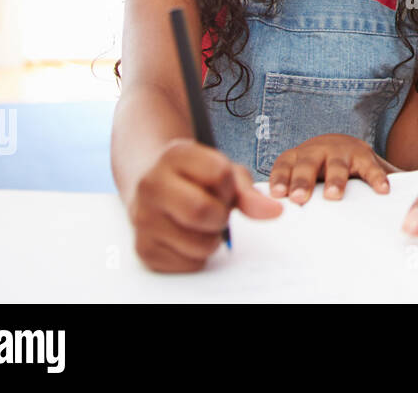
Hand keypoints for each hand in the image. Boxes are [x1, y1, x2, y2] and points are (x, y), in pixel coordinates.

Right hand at [127, 139, 282, 272]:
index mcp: (174, 155)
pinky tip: (187, 236)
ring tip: (200, 223)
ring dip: (212, 238)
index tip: (221, 187)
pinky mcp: (144, 249)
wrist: (152, 185)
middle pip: (203, 211)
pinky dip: (198, 255)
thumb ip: (250, 192)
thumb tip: (275, 211)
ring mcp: (142, 218)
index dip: (229, 185)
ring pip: (200, 244)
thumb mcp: (224, 172)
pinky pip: (189, 263)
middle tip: (216, 210)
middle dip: (221, 215)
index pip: (219, 174)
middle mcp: (151, 185)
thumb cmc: (195, 178)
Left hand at [269, 133, 391, 203]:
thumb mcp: (301, 176)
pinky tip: (381, 190)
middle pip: (307, 164)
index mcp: (297, 157)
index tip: (278, 194)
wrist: (343, 145)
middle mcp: (317, 151)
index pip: (284, 166)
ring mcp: (341, 152)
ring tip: (334, 195)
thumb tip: (272, 218)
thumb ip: (290, 193)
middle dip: (303, 180)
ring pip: (336, 165)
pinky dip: (376, 178)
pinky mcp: (363, 156)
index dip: (280, 179)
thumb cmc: (316, 170)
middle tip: (300, 197)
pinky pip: (370, 168)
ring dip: (334, 180)